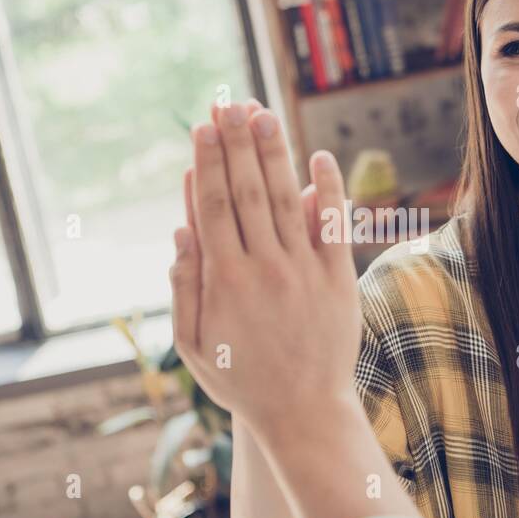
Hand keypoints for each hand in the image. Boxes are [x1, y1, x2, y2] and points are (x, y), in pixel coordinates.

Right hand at [169, 99, 360, 436]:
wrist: (304, 414)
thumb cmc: (242, 381)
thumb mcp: (193, 345)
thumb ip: (184, 288)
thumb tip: (180, 232)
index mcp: (224, 281)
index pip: (212, 206)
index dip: (206, 162)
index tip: (202, 127)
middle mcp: (263, 268)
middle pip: (246, 191)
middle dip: (236, 143)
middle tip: (229, 103)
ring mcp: (303, 272)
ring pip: (284, 199)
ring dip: (273, 153)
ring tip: (262, 113)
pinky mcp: (337, 280)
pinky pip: (333, 227)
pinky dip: (328, 190)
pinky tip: (319, 157)